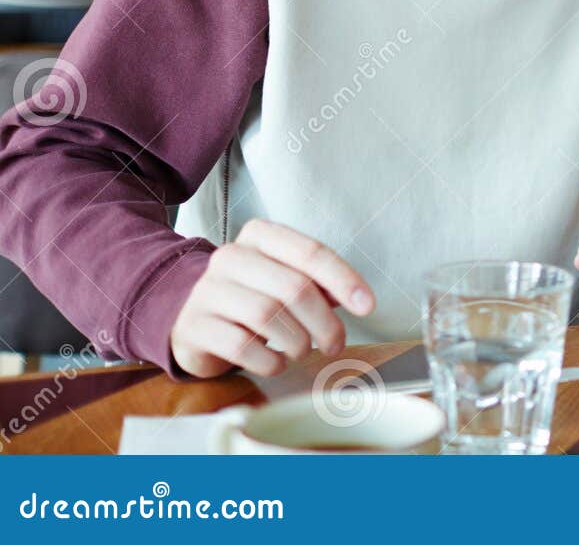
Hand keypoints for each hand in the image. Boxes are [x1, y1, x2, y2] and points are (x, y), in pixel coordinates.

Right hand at [170, 219, 374, 377]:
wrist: (191, 316)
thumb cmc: (251, 295)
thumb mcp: (285, 278)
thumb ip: (319, 282)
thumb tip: (356, 298)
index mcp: (259, 235)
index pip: (310, 252)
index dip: (344, 280)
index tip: (367, 306)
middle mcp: (230, 257)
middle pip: (293, 287)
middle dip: (325, 322)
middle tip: (335, 344)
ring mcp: (207, 291)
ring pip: (268, 315)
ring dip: (297, 342)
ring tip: (302, 351)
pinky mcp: (193, 327)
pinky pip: (241, 346)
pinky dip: (269, 360)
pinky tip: (275, 362)